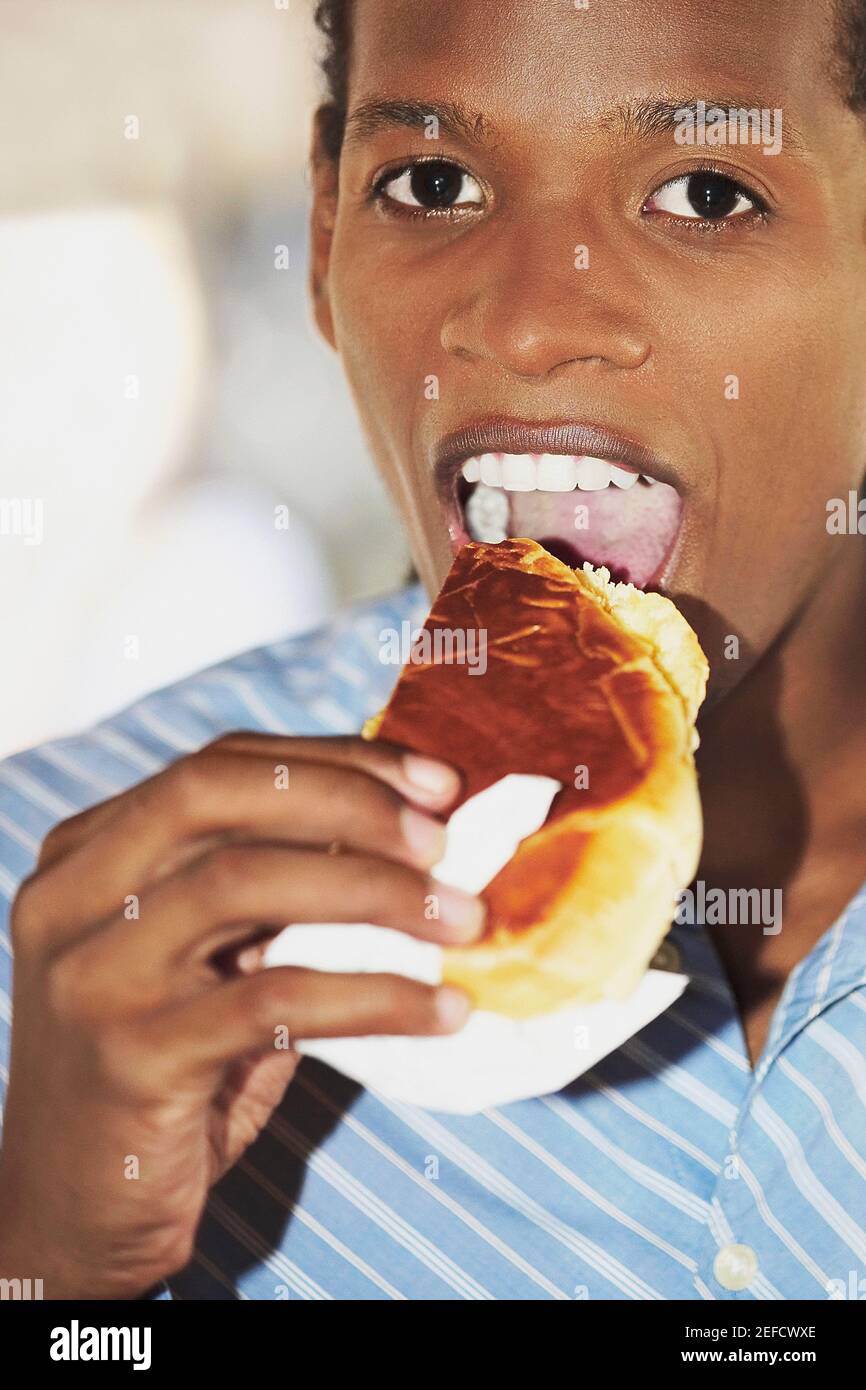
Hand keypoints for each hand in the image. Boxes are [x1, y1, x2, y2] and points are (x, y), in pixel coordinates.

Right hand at [0, 733, 480, 1297]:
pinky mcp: (130, 1056)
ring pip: (244, 882)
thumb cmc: (167, 1066)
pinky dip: (377, 995)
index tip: (435, 782)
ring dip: (377, 891)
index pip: (220, 764)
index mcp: (89, 853)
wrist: (75, 1206)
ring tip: (463, 921)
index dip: (336, 760)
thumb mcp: (204, 957)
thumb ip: (270, 884)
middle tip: (445, 840)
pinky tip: (441, 1010)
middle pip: (216, 794)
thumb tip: (411, 826)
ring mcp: (93, 974)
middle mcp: (73, 897)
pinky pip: (276, 1000)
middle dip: (348, 801)